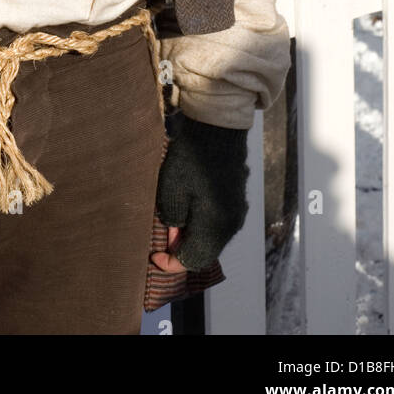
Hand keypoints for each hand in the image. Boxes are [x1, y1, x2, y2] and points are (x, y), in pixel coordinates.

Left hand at [154, 113, 248, 269]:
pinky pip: (219, 224)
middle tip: (163, 237)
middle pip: (205, 252)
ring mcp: (237, 212)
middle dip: (182, 250)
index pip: (193, 260)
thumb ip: (172, 221)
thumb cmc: (191, 159)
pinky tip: (190, 209)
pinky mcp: (238, 200)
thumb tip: (174, 239)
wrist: (218, 129)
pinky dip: (202, 225)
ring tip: (174, 221)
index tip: (155, 256)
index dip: (172, 264)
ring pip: (212, 238)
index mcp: (215, 226)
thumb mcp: (171, 191)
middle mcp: (231, 225)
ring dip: (192, 236)